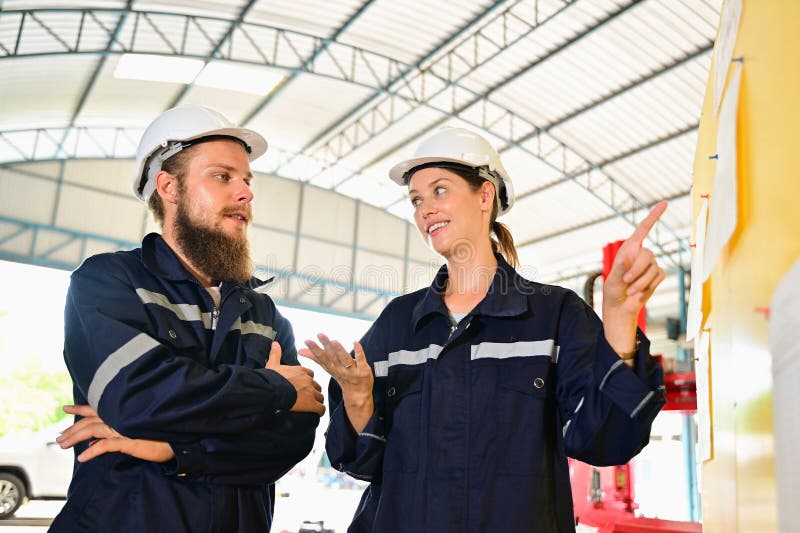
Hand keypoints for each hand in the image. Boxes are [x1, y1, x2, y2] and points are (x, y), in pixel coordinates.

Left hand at [57, 405, 173, 462]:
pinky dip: (92, 451)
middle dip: (72, 429)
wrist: (178, 441)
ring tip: (63, 445)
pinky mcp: (129, 440)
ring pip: (93, 430)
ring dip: (76, 438)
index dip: (80, 408)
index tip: (65, 408)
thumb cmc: (160, 433)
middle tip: (59, 438)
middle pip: (90, 420)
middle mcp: (121, 416)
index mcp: (122, 411)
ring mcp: (124, 427)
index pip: (97, 407)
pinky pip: (106, 445)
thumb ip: (116, 430)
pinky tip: (83, 458)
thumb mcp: (136, 429)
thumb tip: (94, 438)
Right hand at [265, 341, 324, 415]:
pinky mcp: (311, 404)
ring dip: (317, 402)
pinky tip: (316, 413)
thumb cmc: (270, 379)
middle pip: (316, 386)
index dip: (307, 382)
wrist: (271, 391)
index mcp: (301, 371)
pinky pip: (321, 408)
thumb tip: (275, 344)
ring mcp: (310, 392)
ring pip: (320, 397)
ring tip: (311, 407)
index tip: (303, 387)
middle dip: (313, 392)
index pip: (310, 375)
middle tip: (307, 398)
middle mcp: (308, 380)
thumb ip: (276, 354)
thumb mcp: (272, 365)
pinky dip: (319, 411)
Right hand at [299, 334, 373, 432]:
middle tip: (320, 334)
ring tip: (334, 341)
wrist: (358, 395)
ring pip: (345, 360)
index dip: (314, 349)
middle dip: (326, 345)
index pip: (322, 358)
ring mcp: (352, 371)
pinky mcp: (364, 371)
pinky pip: (361, 360)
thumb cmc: (342, 378)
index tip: (307, 340)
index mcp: (332, 368)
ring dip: (340, 350)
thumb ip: (316, 358)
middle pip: (332, 357)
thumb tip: (300, 350)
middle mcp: (340, 370)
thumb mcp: (328, 368)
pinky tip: (355, 342)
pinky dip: (359, 352)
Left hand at [602, 201, 667, 355]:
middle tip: (625, 282)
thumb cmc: (613, 291)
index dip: (654, 216)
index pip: (643, 229)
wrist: (621, 307)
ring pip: (653, 268)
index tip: (665, 203)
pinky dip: (647, 286)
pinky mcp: (658, 276)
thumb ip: (621, 267)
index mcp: (628, 249)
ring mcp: (651, 265)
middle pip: (647, 254)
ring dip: (640, 282)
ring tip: (629, 290)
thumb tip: (630, 254)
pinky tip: (638, 292)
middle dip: (636, 270)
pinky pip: (658, 277)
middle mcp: (641, 254)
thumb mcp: (612, 279)